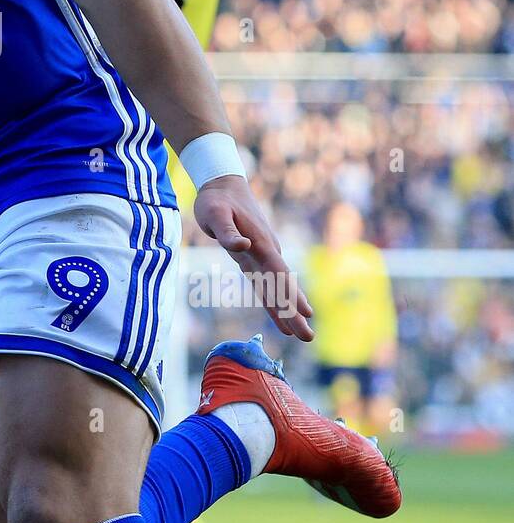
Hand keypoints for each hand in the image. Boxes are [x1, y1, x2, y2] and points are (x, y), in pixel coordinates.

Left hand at [193, 176, 313, 341]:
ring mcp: (262, 255)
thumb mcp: (215, 213)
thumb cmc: (216, 199)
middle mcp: (266, 251)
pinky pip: (266, 284)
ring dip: (288, 310)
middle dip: (295, 312)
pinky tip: (281, 316)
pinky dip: (274, 300)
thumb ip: (227, 232)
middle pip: (283, 286)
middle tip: (309, 337)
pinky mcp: (253, 257)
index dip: (289, 296)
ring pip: (277, 287)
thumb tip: (243, 246)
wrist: (223, 185)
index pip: (277, 275)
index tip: (304, 315)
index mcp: (260, 243)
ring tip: (301, 333)